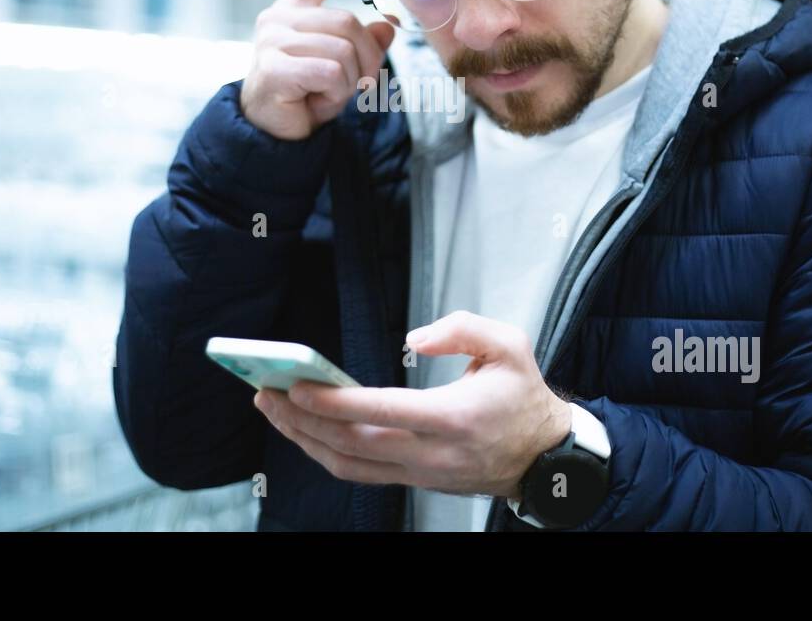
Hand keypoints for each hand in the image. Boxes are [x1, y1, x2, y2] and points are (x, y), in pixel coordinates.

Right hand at [240, 0, 396, 140]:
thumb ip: (363, 44)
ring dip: (350, 80)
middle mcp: (278, 20)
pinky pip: (330, 72)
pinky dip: (336, 93)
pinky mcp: (272, 67)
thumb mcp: (343, 68)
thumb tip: (389, 25)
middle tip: (361, 83)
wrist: (273, 133)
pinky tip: (317, 100)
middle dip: (367, 57)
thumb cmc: (305, 96)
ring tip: (330, 93)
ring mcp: (272, 42)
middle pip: (347, 22)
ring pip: (342, 49)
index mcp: (293, 12)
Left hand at [251, 311, 572, 499]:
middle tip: (266, 392)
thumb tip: (414, 339)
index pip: (380, 413)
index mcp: (453, 418)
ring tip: (273, 409)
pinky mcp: (412, 482)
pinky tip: (303, 431)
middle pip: (351, 444)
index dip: (333, 402)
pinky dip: (323, 453)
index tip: (297, 385)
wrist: (545, 458)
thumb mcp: (510, 345)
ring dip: (304, 439)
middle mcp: (431, 453)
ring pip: (347, 465)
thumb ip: (463, 328)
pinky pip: (358, 473)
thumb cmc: (523, 397)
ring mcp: (419, 474)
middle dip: (302, 419)